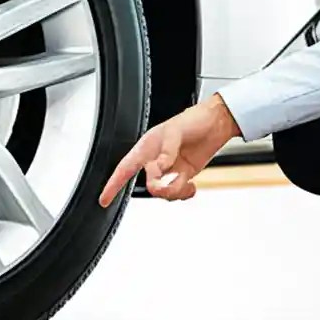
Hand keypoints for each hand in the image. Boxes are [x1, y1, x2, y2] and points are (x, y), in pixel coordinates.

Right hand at [98, 93, 240, 206]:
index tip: (104, 199)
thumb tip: (161, 167)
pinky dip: (185, 193)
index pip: (125, 168)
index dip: (112, 185)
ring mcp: (170, 170)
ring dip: (176, 191)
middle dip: (162, 187)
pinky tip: (192, 186)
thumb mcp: (175, 131)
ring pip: (164, 193)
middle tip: (175, 177)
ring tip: (187, 182)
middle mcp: (156, 162)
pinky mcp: (183, 176)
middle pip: (150, 186)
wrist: (215, 124)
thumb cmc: (192, 120)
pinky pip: (178, 193)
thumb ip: (166, 151)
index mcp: (147, 148)